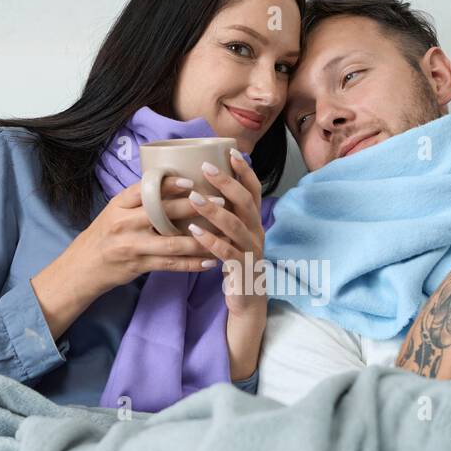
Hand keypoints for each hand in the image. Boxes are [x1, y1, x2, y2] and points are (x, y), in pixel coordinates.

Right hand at [73, 175, 218, 293]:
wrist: (83, 267)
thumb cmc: (104, 235)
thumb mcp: (114, 211)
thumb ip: (138, 200)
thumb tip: (170, 182)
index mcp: (119, 205)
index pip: (144, 189)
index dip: (168, 184)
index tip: (191, 181)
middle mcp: (125, 223)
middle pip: (164, 213)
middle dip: (195, 207)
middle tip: (221, 201)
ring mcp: (133, 246)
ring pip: (173, 242)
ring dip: (201, 238)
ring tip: (224, 234)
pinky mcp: (139, 265)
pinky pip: (171, 264)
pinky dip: (192, 263)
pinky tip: (210, 261)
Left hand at [184, 148, 267, 319]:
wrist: (247, 299)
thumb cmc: (234, 261)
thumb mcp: (234, 234)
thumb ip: (226, 213)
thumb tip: (203, 186)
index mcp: (254, 221)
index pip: (254, 190)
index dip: (244, 170)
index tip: (230, 150)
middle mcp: (256, 232)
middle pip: (245, 202)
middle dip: (226, 182)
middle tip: (205, 167)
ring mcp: (251, 251)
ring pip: (235, 226)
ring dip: (214, 210)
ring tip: (193, 198)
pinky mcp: (242, 269)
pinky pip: (226, 252)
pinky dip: (210, 241)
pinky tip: (194, 232)